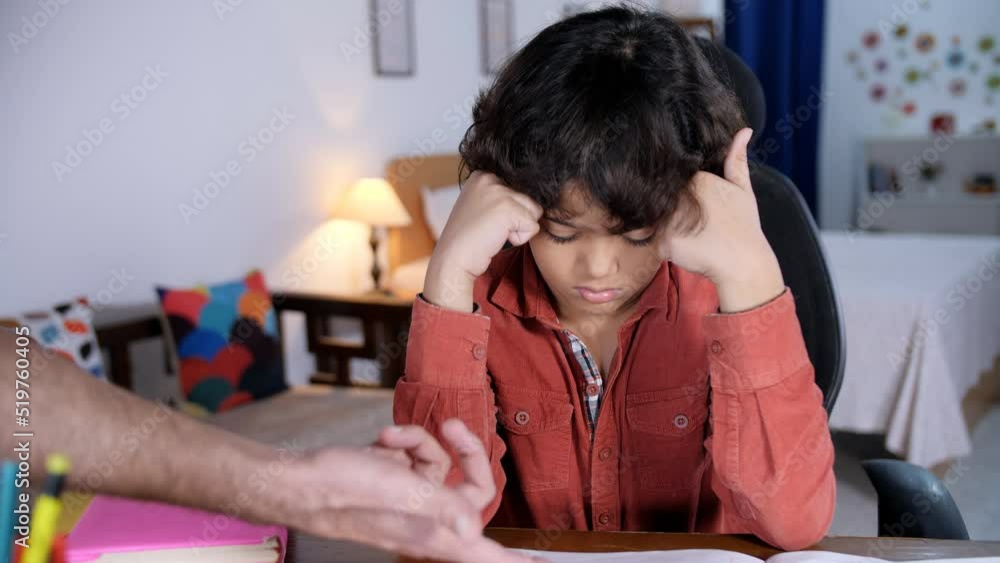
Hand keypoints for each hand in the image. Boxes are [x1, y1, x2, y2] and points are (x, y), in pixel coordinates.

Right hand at [276, 420, 541, 562]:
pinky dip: (401, 441)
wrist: (298, 481)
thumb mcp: (399, 494)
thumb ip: (443, 510)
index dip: (509, 561)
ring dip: (419, 442)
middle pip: (472, 489)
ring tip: (391, 438)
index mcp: (433, 533)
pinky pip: (414, 455)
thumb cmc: (343, 493)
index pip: (482, 553)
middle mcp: (426, 518)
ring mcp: (410, 499)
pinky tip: (381, 440)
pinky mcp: (394, 481)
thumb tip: (473, 533)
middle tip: (452, 427)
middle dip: (466, 452)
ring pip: (440, 465)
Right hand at [424, 171, 542, 311]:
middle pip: (529, 198)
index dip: (509, 211)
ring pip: (534, 211)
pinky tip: (496, 238)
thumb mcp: (480, 205)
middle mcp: (490, 177)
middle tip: (489, 228)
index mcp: (482, 174)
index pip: (519, 189)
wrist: (452, 259)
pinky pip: (533, 226)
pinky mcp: (508, 208)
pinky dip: (519, 239)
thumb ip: (500, 196)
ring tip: (493, 232)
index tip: (485, 220)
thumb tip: (534, 199)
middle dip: (516, 218)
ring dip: (518, 227)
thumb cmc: (468, 239)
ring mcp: (499, 191)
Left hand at [659, 128, 783, 311]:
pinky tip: (679, 246)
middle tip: (678, 219)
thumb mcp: (743, 189)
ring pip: (649, 217)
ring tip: (679, 232)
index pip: (668, 177)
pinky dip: (660, 244)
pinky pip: (650, 240)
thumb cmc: (743, 226)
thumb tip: (744, 131)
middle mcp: (680, 196)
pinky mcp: (663, 242)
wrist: (743, 262)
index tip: (680, 201)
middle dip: (660, 205)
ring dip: (656, 224)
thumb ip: (737, 160)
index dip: (670, 188)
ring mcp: (669, 219)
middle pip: (655, 195)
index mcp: (696, 179)